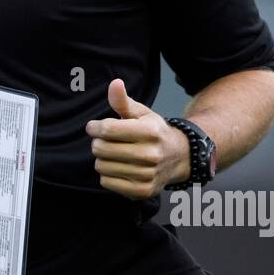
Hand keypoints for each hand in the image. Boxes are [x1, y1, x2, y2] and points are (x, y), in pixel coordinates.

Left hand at [85, 79, 190, 199]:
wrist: (179, 157)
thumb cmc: (154, 132)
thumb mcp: (141, 113)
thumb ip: (123, 100)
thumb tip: (115, 83)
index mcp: (150, 131)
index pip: (107, 129)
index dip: (95, 127)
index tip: (94, 127)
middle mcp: (151, 154)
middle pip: (101, 149)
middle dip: (98, 142)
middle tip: (106, 141)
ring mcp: (147, 175)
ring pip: (101, 166)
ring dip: (102, 159)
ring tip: (114, 155)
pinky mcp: (142, 191)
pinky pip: (106, 182)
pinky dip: (107, 175)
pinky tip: (119, 168)